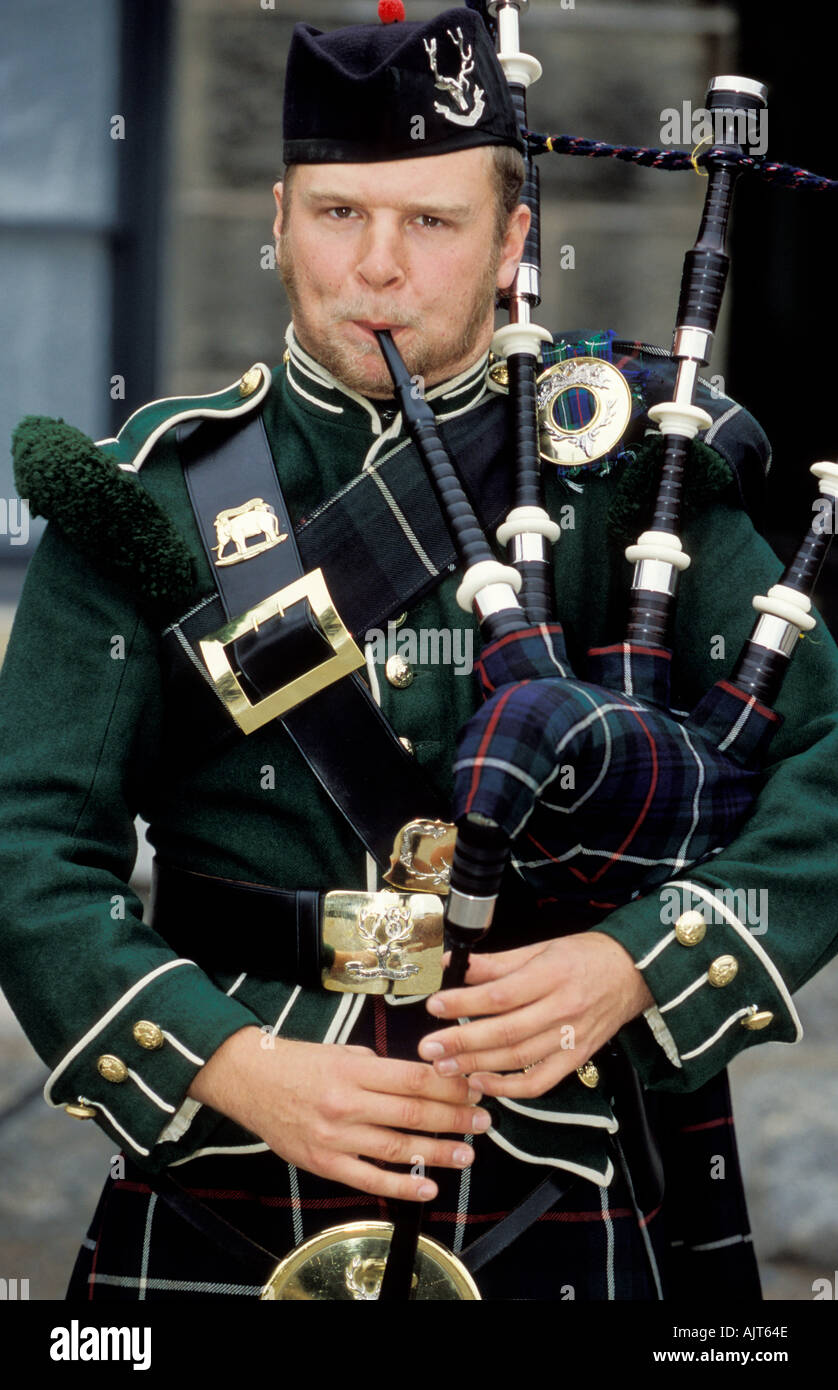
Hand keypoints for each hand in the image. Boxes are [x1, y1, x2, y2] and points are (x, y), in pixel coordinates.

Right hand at [188, 1026, 489, 1201]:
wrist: (250, 1080)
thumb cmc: (301, 1062)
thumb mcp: (344, 1050)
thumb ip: (381, 1067)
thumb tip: (424, 1078)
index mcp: (355, 1069)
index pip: (415, 1078)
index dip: (451, 1085)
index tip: (475, 1088)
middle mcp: (347, 1103)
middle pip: (413, 1113)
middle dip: (454, 1119)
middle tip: (482, 1122)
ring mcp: (335, 1136)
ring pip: (397, 1148)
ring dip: (438, 1153)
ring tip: (467, 1154)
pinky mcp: (324, 1163)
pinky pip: (369, 1179)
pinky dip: (402, 1186)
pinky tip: (428, 1188)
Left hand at [417, 932, 653, 1098]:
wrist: (634, 973)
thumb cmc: (585, 956)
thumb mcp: (541, 948)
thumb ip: (497, 962)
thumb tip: (454, 963)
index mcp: (552, 974)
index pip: (501, 994)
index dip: (465, 1002)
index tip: (435, 1006)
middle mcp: (563, 1008)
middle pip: (506, 1031)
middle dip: (462, 1042)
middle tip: (430, 1048)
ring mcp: (572, 1037)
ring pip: (518, 1058)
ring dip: (477, 1065)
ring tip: (444, 1067)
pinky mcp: (577, 1058)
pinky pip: (540, 1082)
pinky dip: (509, 1088)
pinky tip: (482, 1083)